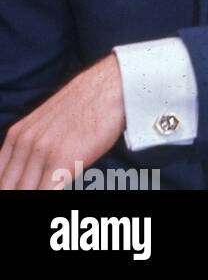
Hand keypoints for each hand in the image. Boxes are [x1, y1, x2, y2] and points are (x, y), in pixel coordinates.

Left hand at [0, 57, 125, 190]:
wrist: (112, 85)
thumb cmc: (87, 104)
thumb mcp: (47, 121)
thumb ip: (31, 146)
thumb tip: (27, 174)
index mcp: (17, 136)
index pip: (1, 178)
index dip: (9, 189)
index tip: (24, 189)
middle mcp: (24, 143)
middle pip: (9, 188)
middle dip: (21, 193)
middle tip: (42, 189)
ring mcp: (41, 152)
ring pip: (24, 193)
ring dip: (35, 195)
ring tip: (51, 190)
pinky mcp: (61, 160)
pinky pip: (44, 193)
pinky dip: (49, 200)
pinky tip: (59, 205)